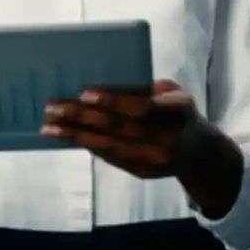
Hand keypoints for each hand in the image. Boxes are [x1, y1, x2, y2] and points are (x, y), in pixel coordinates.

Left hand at [41, 80, 195, 179]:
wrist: (200, 153)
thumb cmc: (177, 111)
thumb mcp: (172, 94)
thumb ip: (144, 88)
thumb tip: (100, 76)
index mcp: (177, 112)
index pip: (141, 108)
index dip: (112, 101)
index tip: (84, 93)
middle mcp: (168, 139)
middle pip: (118, 129)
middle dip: (81, 118)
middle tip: (53, 107)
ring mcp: (154, 161)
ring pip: (108, 146)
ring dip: (75, 135)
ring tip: (49, 126)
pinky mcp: (142, 173)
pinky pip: (109, 157)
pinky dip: (85, 145)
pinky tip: (67, 136)